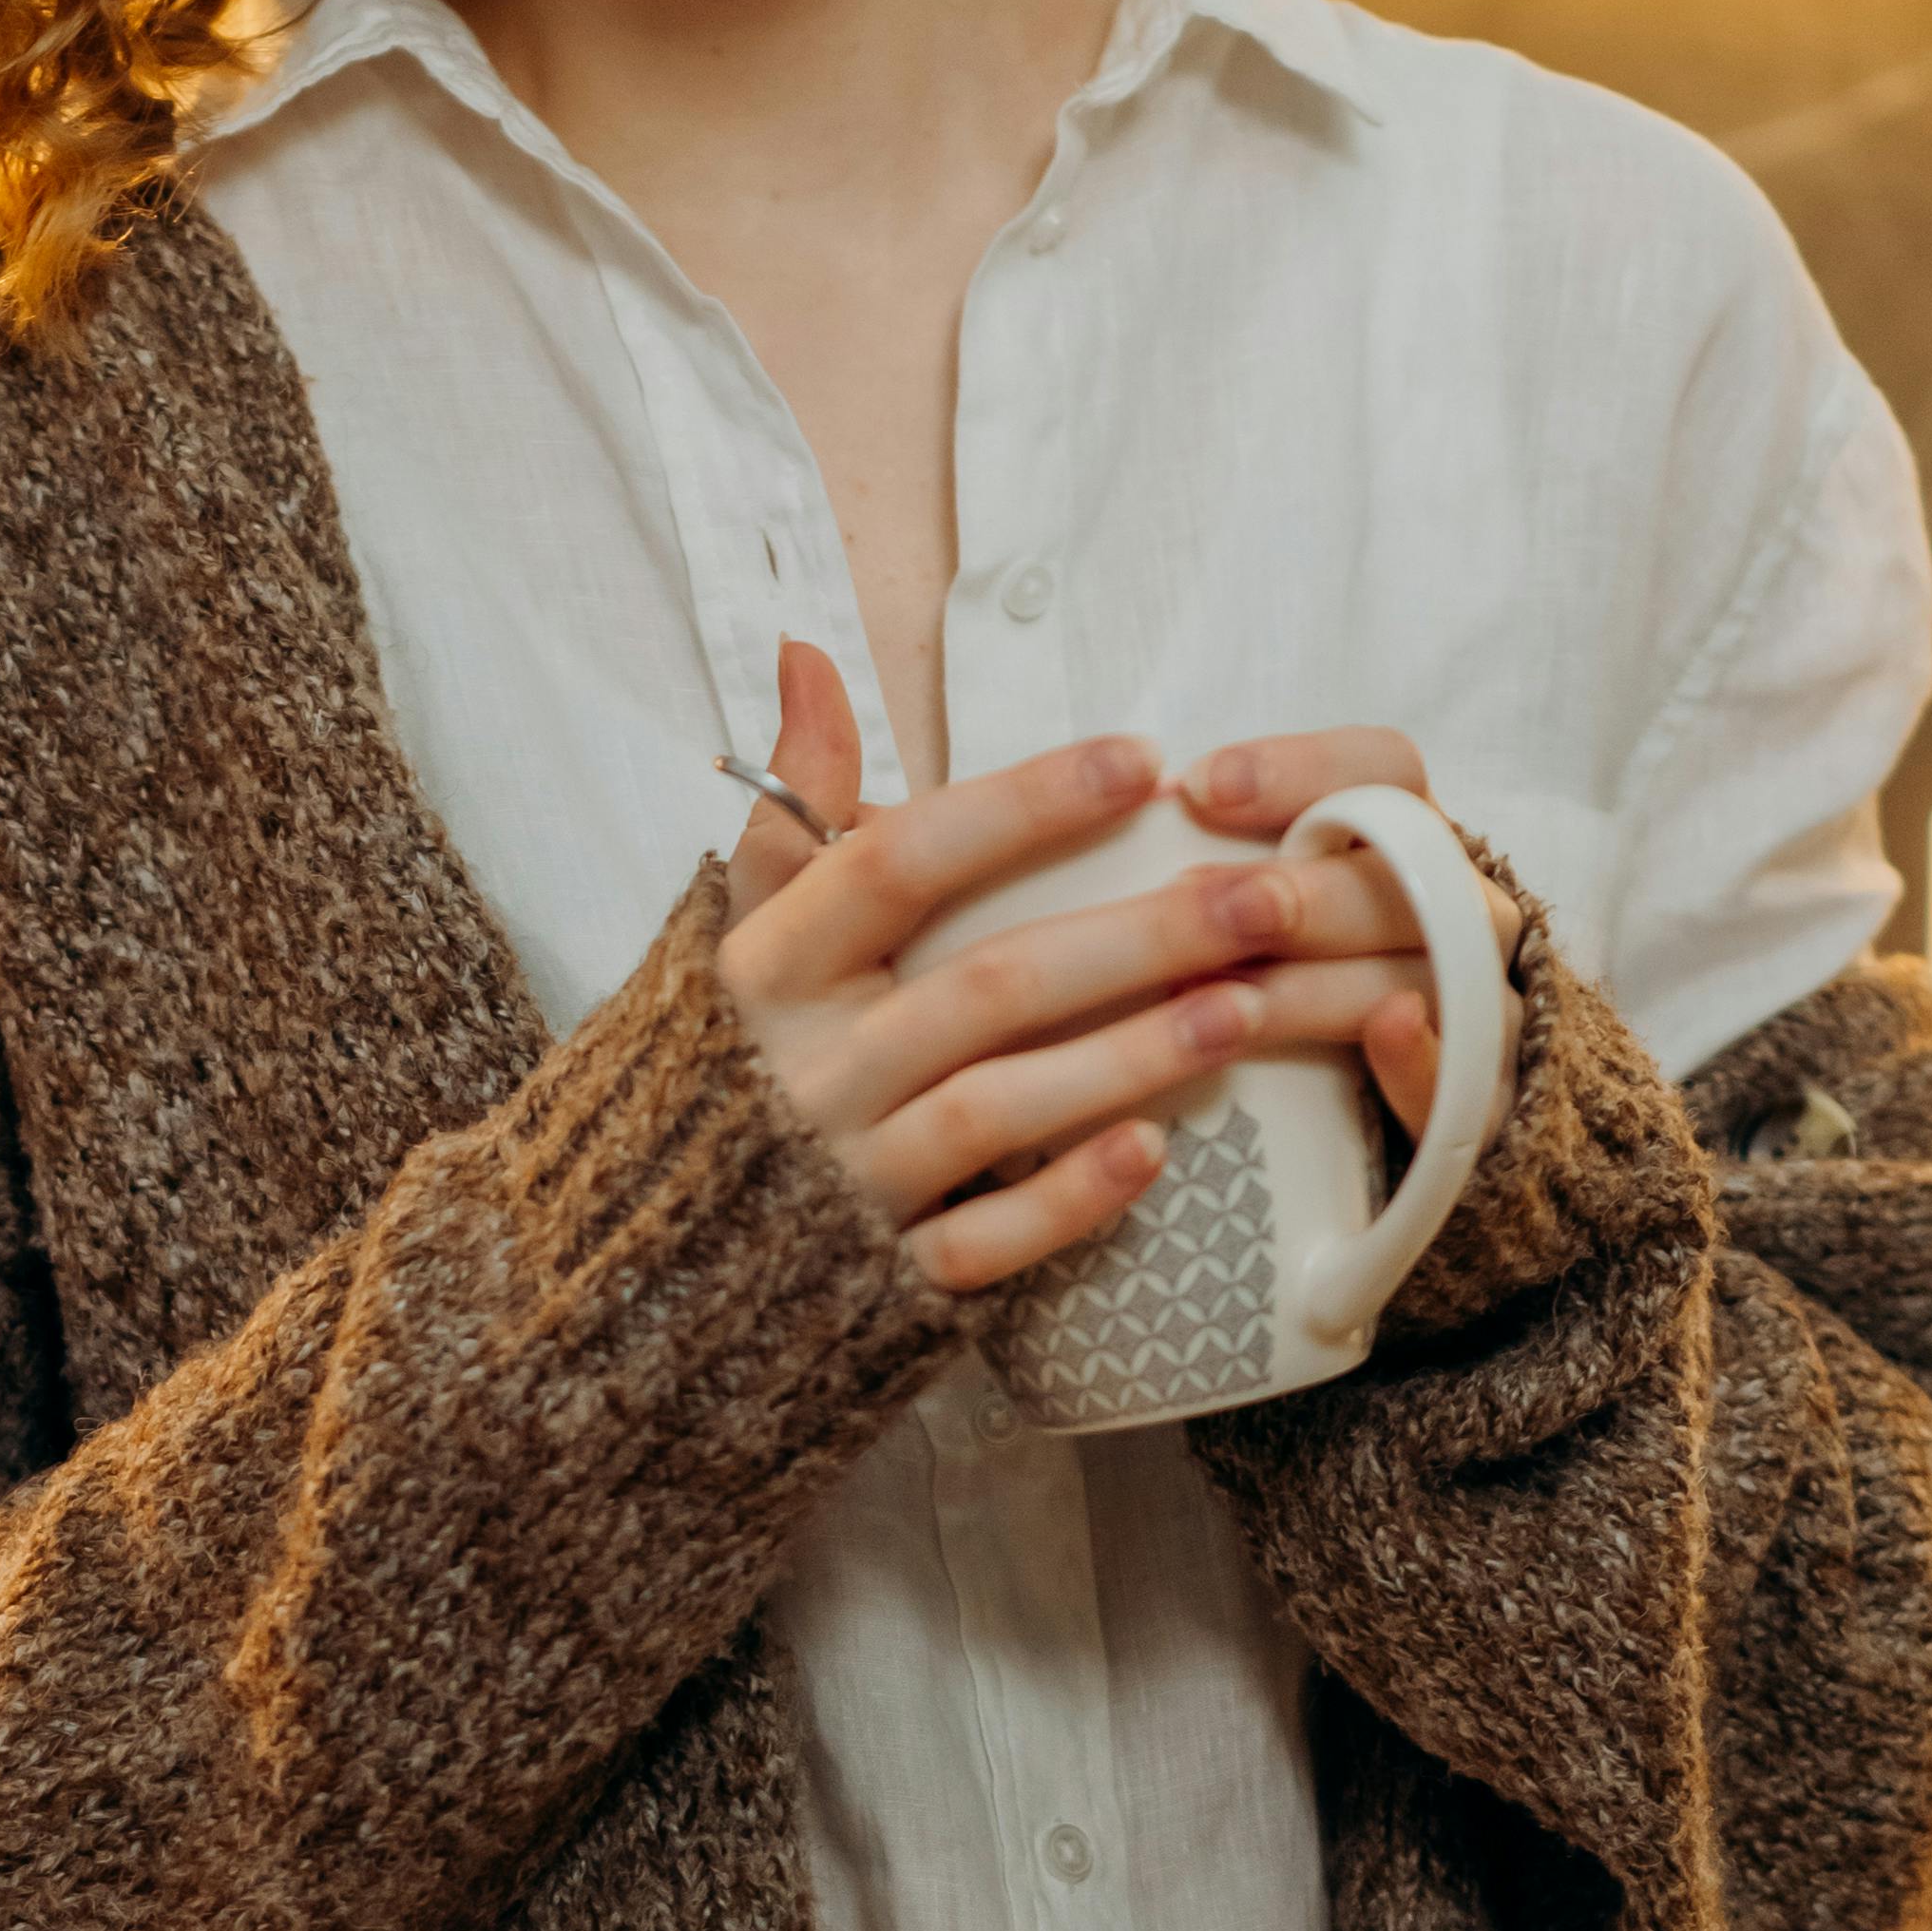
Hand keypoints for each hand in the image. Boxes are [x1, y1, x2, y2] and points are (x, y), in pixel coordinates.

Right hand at [716, 643, 1378, 1299]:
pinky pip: (979, 1243)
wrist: (666, 1246)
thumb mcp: (752, 920)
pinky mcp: (877, 1273)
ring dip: (1129, 1055)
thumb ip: (797, 797)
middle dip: (1138, 936)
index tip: (1144, 760)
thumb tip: (810, 657)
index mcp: (772, 965)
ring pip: (996, 1109)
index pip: (899, 860)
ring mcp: (840, 1175)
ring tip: (1249, 1006)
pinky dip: (1065, 1200)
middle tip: (1265, 897)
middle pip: (985, 984)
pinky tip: (1157, 1151)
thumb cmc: (741, 1050)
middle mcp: (800, 1067)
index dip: (1024, 806)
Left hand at [1178, 725, 1522, 1139]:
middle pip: (1404, 876)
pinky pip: (1467, 1075)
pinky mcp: (1484, 1095)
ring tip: (1226, 996)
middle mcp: (1461, 906)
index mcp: (1413, 840)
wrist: (1390, 1105)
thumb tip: (1131, 815)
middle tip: (1208, 902)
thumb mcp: (1279, 902)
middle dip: (1304, 890)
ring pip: (1426, 972)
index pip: (1386, 770)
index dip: (1301, 769)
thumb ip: (1228, 866)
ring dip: (1325, 979)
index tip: (1198, 788)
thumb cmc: (1308, 976)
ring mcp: (1484, 999)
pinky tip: (1385, 1030)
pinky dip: (1426, 1053)